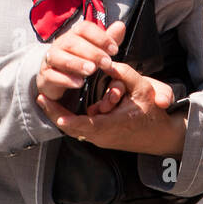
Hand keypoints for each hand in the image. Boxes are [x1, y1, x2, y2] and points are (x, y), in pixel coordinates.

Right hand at [35, 18, 124, 103]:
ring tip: (92, 70)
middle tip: (107, 63)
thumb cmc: (80, 60)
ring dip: (77, 63)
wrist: (57, 79)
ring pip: (59, 57)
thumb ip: (109, 39)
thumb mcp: (96, 50)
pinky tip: (79, 83)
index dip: (100, 37)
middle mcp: (60, 44)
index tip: (114, 49)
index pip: (84, 28)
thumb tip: (121, 26)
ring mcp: (50, 59)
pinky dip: (66, 79)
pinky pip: (52, 75)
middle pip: (72, 42)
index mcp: (73, 34)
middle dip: (91, 52)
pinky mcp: (45, 76)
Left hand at [36, 61, 184, 156]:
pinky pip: (82, 130)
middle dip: (55, 113)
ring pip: (76, 129)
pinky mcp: (102, 138)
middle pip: (72, 129)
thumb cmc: (152, 112)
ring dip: (63, 115)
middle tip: (41, 99)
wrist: (160, 136)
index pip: (81, 124)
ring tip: (48, 101)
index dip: (62, 115)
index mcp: (112, 124)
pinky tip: (64, 109)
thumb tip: (106, 64)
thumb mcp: (142, 88)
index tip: (47, 102)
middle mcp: (102, 136)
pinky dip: (72, 119)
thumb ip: (124, 74)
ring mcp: (101, 140)